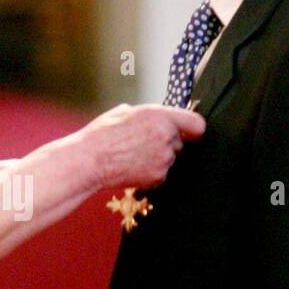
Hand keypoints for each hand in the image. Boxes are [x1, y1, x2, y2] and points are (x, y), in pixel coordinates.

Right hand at [81, 103, 205, 190]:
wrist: (91, 160)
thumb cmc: (102, 135)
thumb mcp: (125, 112)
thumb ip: (148, 115)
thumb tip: (155, 117)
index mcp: (161, 116)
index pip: (197, 124)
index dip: (192, 128)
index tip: (188, 131)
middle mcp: (167, 136)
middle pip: (181, 142)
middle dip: (167, 143)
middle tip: (144, 144)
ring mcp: (164, 158)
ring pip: (170, 158)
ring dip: (158, 158)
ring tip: (134, 155)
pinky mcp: (158, 176)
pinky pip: (162, 173)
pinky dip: (151, 172)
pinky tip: (133, 166)